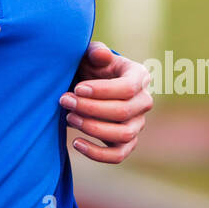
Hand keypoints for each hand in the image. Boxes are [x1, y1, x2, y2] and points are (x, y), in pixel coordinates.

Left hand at [58, 40, 152, 163]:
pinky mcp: (127, 142)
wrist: (85, 84)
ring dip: (93, 128)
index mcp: (139, 76)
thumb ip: (96, 52)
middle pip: (123, 111)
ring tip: (69, 117)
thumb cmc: (89, 66)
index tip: (77, 89)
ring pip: (123, 134)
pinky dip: (97, 154)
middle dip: (90, 108)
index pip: (127, 88)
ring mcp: (137, 124)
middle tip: (65, 101)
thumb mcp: (90, 54)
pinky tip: (75, 142)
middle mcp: (143, 101)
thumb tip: (101, 55)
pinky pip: (118, 155)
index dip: (102, 91)